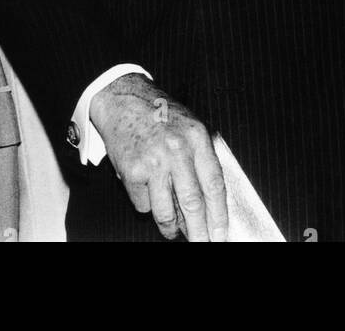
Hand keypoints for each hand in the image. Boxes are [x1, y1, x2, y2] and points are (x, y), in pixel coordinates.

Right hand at [88, 73, 227, 241]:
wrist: (123, 100)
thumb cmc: (159, 115)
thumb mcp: (189, 128)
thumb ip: (200, 160)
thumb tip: (207, 203)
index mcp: (197, 138)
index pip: (214, 185)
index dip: (219, 215)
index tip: (221, 234)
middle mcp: (177, 150)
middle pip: (193, 203)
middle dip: (199, 232)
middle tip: (202, 244)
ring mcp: (154, 162)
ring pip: (167, 212)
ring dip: (171, 228)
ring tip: (173, 231)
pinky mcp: (132, 171)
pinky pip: (143, 204)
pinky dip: (147, 205)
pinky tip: (147, 193)